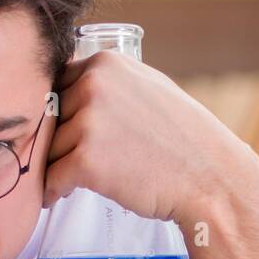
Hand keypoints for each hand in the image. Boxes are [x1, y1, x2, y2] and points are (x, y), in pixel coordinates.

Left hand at [44, 49, 258, 258]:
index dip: (60, 113)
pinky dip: (51, 190)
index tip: (68, 133)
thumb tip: (69, 86)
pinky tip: (60, 195)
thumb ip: (109, 82)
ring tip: (81, 178)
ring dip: (57, 166)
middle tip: (75, 160)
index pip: (57, 84)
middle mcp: (94, 86)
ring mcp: (89, 123)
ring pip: (48, 148)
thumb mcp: (148, 87)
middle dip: (58, 141)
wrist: (210, 179)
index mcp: (105, 63)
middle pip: (49, 117)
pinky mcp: (86, 162)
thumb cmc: (182, 138)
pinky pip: (50, 178)